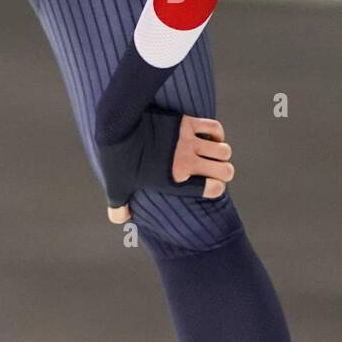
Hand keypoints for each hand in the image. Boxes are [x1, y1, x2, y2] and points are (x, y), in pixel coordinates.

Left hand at [98, 108, 234, 222]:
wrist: (118, 125)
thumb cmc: (117, 159)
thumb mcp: (115, 187)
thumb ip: (119, 207)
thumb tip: (121, 219)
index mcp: (174, 181)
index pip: (213, 188)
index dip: (216, 188)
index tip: (211, 186)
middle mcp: (187, 162)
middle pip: (226, 170)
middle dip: (225, 173)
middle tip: (217, 172)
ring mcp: (188, 141)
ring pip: (224, 150)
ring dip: (222, 154)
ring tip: (213, 154)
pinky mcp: (186, 122)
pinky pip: (215, 128)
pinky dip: (217, 133)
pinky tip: (210, 136)